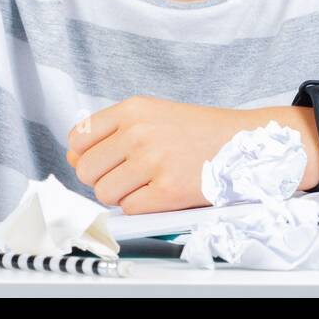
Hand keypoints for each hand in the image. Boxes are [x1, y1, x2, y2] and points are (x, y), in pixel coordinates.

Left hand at [65, 96, 270, 214]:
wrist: (246, 143)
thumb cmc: (199, 131)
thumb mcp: (154, 115)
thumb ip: (112, 132)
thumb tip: (73, 156)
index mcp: (133, 109)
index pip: (78, 138)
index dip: (84, 155)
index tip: (101, 161)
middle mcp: (139, 132)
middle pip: (86, 170)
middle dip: (102, 178)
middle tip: (127, 176)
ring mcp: (153, 161)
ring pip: (104, 192)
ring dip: (121, 195)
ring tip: (146, 184)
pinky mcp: (167, 190)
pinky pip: (130, 209)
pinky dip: (141, 207)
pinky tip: (159, 193)